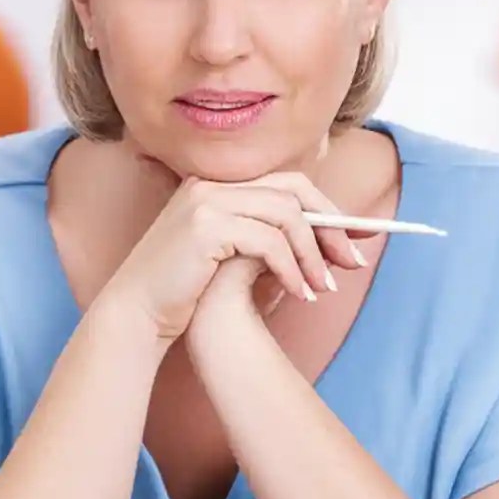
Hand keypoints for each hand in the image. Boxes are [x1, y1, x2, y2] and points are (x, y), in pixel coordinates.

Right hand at [97, 169, 371, 342]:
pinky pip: (268, 241)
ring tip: (324, 290)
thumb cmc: (186, 293)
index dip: (330, 208)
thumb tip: (327, 243)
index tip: (361, 233)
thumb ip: (271, 244)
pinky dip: (291, 269)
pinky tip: (299, 295)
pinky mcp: (205, 226)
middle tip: (354, 261)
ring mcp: (206, 201)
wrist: (137, 314)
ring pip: (286, 215)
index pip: (287, 184)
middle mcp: (211, 185)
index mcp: (217, 187)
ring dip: (313, 254)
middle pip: (294, 190)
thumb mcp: (234, 260)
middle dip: (332, 225)